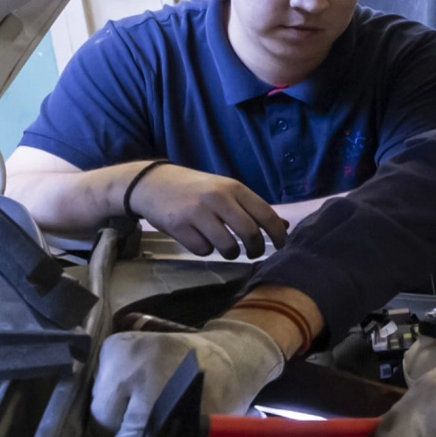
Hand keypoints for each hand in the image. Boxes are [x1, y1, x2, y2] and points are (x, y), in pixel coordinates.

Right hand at [91, 316, 285, 436]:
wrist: (228, 354)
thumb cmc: (222, 392)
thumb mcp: (209, 431)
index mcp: (155, 381)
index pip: (124, 435)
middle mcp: (131, 360)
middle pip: (103, 421)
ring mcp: (120, 348)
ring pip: (97, 405)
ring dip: (109, 425)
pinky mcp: (114, 344)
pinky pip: (99, 386)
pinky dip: (110, 403)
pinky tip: (124, 415)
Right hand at [131, 164, 289, 258]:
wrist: (152, 183)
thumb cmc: (194, 189)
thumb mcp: (224, 190)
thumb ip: (250, 207)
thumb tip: (283, 226)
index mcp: (233, 188)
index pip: (265, 213)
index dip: (278, 233)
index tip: (282, 244)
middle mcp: (217, 198)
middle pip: (250, 233)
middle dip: (256, 249)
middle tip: (254, 253)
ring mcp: (197, 212)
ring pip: (228, 246)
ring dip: (231, 253)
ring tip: (226, 247)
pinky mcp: (179, 226)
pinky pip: (203, 250)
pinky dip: (205, 250)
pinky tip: (199, 239)